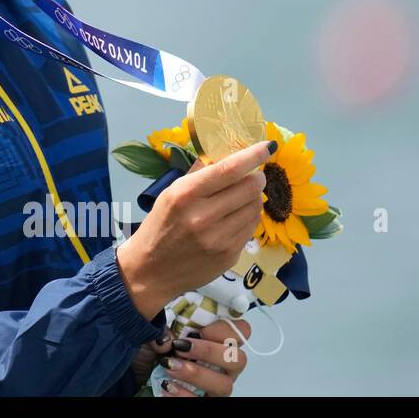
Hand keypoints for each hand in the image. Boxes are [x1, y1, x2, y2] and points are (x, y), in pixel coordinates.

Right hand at [116, 140, 274, 319]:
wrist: (150, 271)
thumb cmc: (158, 227)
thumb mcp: (169, 195)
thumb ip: (197, 174)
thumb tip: (224, 152)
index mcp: (185, 195)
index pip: (229, 170)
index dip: (253, 155)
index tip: (268, 146)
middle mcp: (203, 216)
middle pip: (250, 188)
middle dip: (256, 177)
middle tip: (252, 175)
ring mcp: (219, 239)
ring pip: (255, 207)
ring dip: (254, 197)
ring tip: (240, 198)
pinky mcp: (230, 255)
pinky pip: (252, 227)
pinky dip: (248, 216)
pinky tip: (235, 217)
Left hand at [156, 320, 251, 396]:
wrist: (140, 369)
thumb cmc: (156, 346)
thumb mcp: (158, 329)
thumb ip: (165, 328)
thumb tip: (166, 340)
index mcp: (218, 340)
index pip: (241, 330)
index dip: (224, 329)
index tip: (196, 331)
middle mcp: (224, 365)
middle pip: (239, 359)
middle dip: (209, 352)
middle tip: (179, 348)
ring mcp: (218, 386)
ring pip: (226, 385)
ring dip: (196, 374)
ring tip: (169, 366)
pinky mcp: (206, 400)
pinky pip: (205, 403)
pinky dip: (184, 395)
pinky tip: (167, 385)